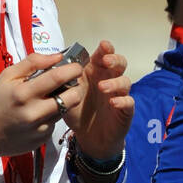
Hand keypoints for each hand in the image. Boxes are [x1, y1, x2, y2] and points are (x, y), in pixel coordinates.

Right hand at [0, 50, 87, 171]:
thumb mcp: (7, 76)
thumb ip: (32, 62)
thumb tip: (57, 56)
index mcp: (23, 93)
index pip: (57, 78)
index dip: (72, 70)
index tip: (76, 67)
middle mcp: (34, 112)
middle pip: (71, 98)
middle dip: (74, 88)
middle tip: (68, 84)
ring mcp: (40, 128)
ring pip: (66, 110)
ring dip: (64, 101)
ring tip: (50, 98)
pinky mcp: (42, 139)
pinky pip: (55, 123)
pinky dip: (52, 116)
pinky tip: (39, 114)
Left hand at [61, 40, 131, 161]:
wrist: (89, 137)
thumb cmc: (79, 113)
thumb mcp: (66, 96)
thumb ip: (62, 83)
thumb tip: (54, 69)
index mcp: (95, 73)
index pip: (103, 55)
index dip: (105, 49)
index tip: (103, 46)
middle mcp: (109, 80)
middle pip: (120, 63)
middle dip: (114, 59)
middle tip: (106, 61)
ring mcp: (119, 95)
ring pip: (125, 81)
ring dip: (115, 82)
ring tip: (102, 87)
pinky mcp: (125, 110)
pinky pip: (128, 102)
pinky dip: (122, 101)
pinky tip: (113, 102)